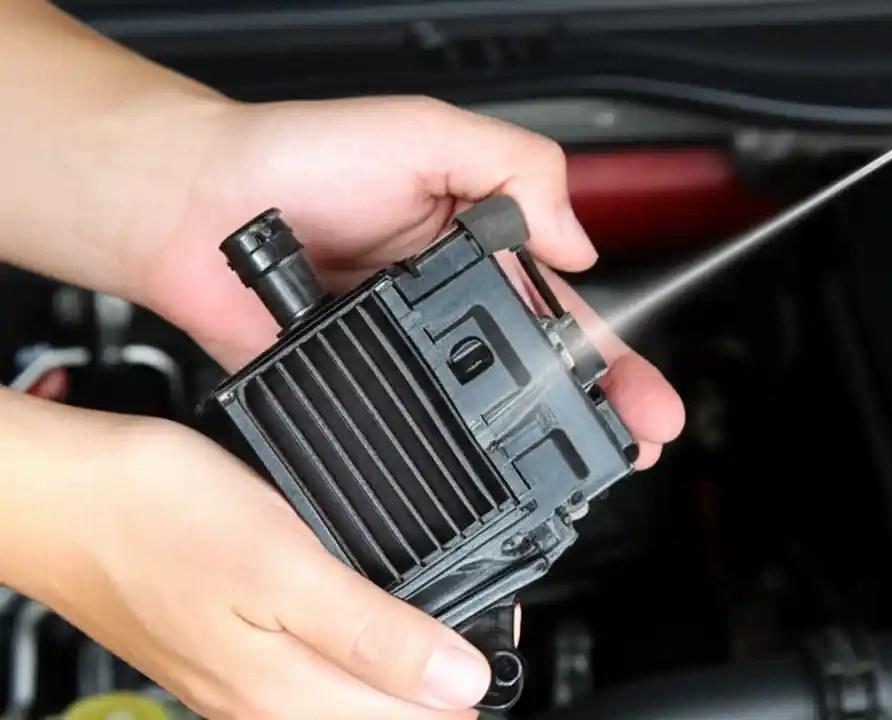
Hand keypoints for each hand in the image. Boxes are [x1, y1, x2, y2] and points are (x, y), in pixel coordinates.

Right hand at [3, 395, 491, 718]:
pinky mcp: (224, 646)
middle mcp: (265, 701)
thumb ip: (374, 634)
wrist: (53, 491)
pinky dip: (356, 646)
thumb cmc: (147, 515)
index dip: (472, 689)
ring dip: (403, 665)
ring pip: (351, 695)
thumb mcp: (281, 566)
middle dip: (445, 680)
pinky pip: (312, 668)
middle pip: (387, 717)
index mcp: (287, 694)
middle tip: (487, 623)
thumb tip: (460, 685)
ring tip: (442, 618)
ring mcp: (242, 677)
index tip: (503, 638)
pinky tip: (367, 612)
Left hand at [140, 96, 684, 467]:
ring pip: (481, 411)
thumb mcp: (428, 134)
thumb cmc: (296, 156)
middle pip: (536, 372)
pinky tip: (472, 472)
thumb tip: (578, 244)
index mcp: (478, 244)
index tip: (647, 396)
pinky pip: (408, 426)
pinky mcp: (354, 386)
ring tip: (570, 474)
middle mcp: (445, 303)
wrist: (192, 205)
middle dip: (594, 415)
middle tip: (632, 447)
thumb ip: (515, 169)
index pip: (564, 308)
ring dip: (528, 446)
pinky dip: (442, 454)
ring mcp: (402, 350)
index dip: (613, 356)